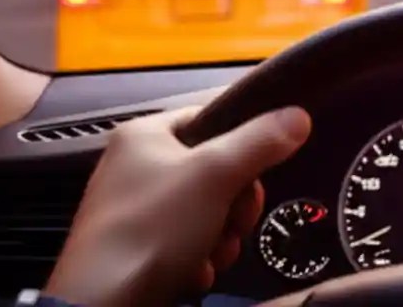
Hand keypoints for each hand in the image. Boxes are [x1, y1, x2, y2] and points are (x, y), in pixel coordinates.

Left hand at [45, 105, 311, 306]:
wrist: (103, 305)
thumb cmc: (154, 228)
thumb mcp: (216, 176)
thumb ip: (260, 142)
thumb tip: (299, 114)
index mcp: (144, 135)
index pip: (210, 119)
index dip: (241, 145)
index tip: (255, 173)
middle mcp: (133, 167)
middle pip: (213, 171)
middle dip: (234, 203)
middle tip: (235, 221)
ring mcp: (133, 211)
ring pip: (204, 212)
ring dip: (221, 236)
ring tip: (213, 253)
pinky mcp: (135, 250)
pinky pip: (184, 244)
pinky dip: (197, 258)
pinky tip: (195, 272)